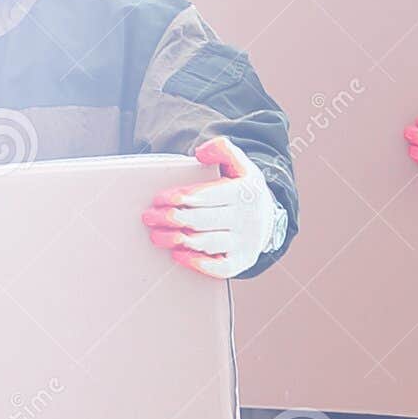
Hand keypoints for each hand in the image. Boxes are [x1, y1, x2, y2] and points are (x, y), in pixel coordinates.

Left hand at [145, 137, 278, 279]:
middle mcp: (247, 218)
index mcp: (245, 192)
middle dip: (172, 218)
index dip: (181, 198)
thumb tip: (201, 152)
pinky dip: (197, 263)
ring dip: (177, 240)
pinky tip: (178, 255)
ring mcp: (246, 242)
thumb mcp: (240, 165)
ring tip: (156, 236)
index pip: (208, 195)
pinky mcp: (242, 262)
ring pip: (207, 243)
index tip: (160, 198)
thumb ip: (223, 150)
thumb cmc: (243, 191)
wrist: (268, 220)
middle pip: (202, 220)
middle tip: (149, 217)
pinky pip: (219, 268)